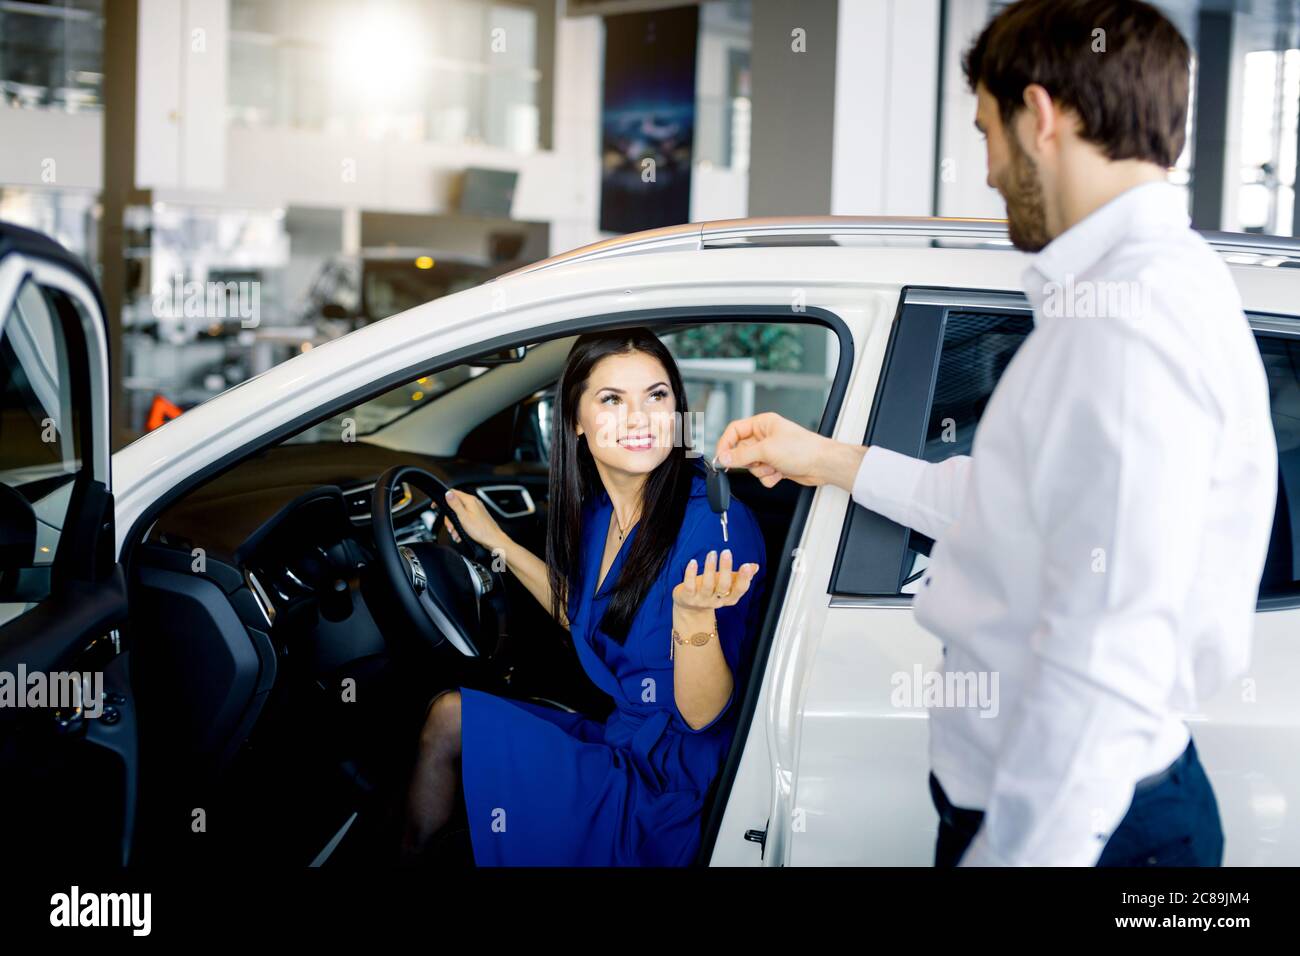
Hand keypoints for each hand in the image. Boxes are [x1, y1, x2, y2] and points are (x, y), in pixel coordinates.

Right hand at [443, 488, 508, 553]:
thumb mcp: (463, 517)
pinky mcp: (477, 518)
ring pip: (458, 515)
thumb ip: (455, 504)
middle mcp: (473, 503)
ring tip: (456, 534)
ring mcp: (475, 510)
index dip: (443, 498)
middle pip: (454, 506)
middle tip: (451, 527)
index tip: (436, 506)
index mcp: (470, 500)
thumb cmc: (481, 530)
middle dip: (450, 519)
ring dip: (455, 525)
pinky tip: (460, 535)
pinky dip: (460, 528)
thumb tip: (447, 493)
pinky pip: (464, 520)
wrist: (493, 540)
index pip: (453, 493)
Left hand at [672, 548, 759, 611]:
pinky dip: (691, 574)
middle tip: (727, 552)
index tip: (747, 565)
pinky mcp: (688, 598)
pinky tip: (693, 562)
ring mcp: (702, 600)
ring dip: (710, 568)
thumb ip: (741, 576)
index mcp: (729, 598)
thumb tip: (755, 566)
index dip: (744, 578)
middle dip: (726, 569)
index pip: (740, 590)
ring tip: (712, 553)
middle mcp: (716, 601)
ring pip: (707, 585)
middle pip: (723, 586)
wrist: (690, 607)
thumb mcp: (727, 584)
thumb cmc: (711, 590)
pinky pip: (690, 586)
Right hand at [715, 411, 865, 490]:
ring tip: (773, 467)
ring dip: (761, 471)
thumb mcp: (766, 450)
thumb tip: (724, 457)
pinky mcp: (776, 465)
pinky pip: (762, 475)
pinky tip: (779, 473)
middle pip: (741, 451)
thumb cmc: (803, 448)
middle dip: (749, 461)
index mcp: (762, 424)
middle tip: (756, 462)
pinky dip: (768, 477)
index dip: (725, 444)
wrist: (822, 464)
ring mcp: (771, 452)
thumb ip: (742, 455)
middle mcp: (765, 437)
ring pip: (751, 466)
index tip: (721, 457)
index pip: (734, 431)